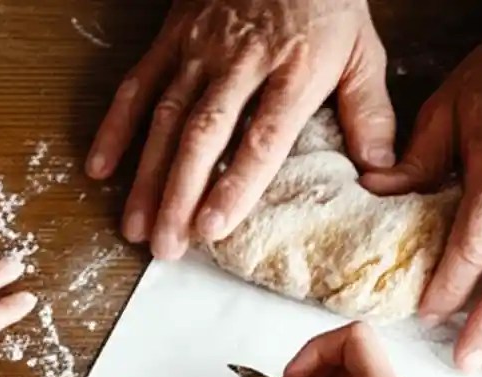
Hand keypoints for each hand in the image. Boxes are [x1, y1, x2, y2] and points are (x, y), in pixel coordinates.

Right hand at [86, 0, 394, 258]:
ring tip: (135, 227)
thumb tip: (379, 174)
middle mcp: (242, 62)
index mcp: (295, 70)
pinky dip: (116, 127)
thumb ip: (369, 114)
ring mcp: (200, 49)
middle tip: (166, 247)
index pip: (261, 138)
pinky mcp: (172, 36)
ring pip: (166, 119)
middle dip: (178, 196)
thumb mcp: (362, 51)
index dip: (235, 185)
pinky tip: (102, 168)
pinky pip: (138, 84)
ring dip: (146, 177)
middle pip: (204, 136)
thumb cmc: (325, 0)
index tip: (212, 227)